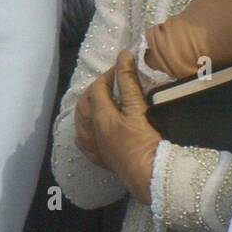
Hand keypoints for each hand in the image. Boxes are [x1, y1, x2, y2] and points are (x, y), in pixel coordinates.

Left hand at [78, 49, 163, 203]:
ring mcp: (95, 148)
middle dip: (95, 89)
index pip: (98, 88)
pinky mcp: (101, 161)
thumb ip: (129, 81)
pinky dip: (85, 131)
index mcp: (100, 117)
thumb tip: (123, 54)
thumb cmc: (146, 141)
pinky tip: (90, 130)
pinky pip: (84, 143)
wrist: (151, 177)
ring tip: (99, 101)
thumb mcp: (138, 108)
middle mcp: (92, 132)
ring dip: (87, 108)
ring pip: (81, 123)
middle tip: (112, 81)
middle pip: (85, 104)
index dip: (109, 74)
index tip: (123, 66)